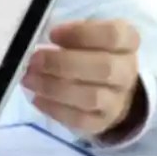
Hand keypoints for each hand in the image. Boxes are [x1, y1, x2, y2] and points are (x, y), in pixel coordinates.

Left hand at [21, 19, 146, 139]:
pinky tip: (37, 98)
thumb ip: (71, 33)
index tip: (52, 34)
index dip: (81, 33)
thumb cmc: (91, 52)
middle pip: (105, 68)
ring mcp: (117, 101)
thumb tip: (41, 36)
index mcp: (126, 42)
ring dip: (55, 87)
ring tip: (29, 79)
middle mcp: (127, 72)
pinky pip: (80, 120)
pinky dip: (55, 109)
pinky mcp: (102, 122)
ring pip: (92, 97)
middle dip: (63, 63)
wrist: (109, 89)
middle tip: (35, 59)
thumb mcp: (87, 34)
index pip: (114, 35)